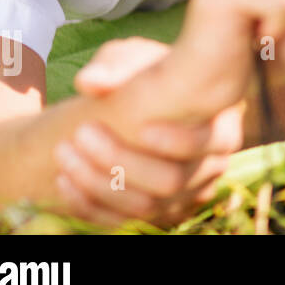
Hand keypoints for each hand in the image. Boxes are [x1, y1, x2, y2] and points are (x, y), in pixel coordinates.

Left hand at [54, 38, 242, 226]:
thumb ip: (115, 65)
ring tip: (64, 153)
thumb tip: (91, 81)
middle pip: (171, 181)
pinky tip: (64, 179)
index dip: (179, 142)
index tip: (141, 127)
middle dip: (122, 161)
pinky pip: (121, 224)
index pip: (211, 142)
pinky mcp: (154, 217)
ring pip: (144, 207)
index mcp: (220, 125)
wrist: (130, 109)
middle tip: (83, 133)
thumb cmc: (142, 76)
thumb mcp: (132, 60)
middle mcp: (209, 167)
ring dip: (98, 184)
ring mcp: (182, 198)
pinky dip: (88, 205)